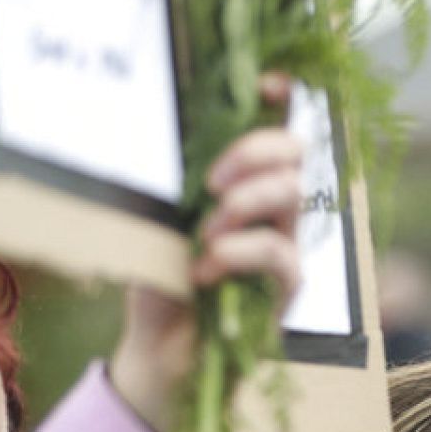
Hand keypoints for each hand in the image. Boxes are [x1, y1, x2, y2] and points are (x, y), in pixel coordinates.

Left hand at [110, 73, 303, 431]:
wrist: (161, 349)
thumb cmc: (156, 278)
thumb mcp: (150, 215)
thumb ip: (162, 175)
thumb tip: (135, 117)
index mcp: (240, 177)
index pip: (277, 122)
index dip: (283, 95)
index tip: (266, 82)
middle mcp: (271, 204)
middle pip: (295, 150)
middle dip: (256, 150)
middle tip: (210, 181)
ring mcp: (285, 243)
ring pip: (291, 194)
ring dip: (245, 204)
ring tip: (205, 232)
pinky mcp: (288, 287)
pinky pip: (279, 254)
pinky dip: (239, 255)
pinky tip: (204, 269)